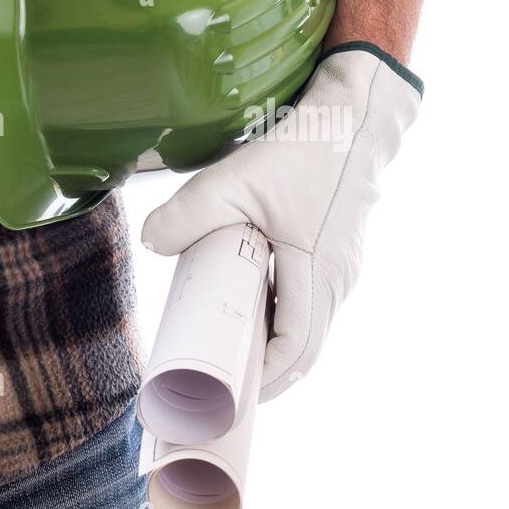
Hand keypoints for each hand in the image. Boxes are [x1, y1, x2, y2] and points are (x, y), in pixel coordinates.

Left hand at [142, 44, 421, 399]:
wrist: (356, 116)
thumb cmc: (306, 149)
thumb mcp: (237, 178)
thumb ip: (189, 213)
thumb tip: (151, 241)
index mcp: (319, 274)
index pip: (294, 351)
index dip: (260, 380)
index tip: (225, 392)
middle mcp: (338, 281)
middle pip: (304, 349)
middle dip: (261, 371)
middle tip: (217, 380)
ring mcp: (343, 269)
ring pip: (309, 327)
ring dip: (271, 343)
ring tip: (226, 346)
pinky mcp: (339, 254)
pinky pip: (311, 302)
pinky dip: (281, 316)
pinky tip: (249, 302)